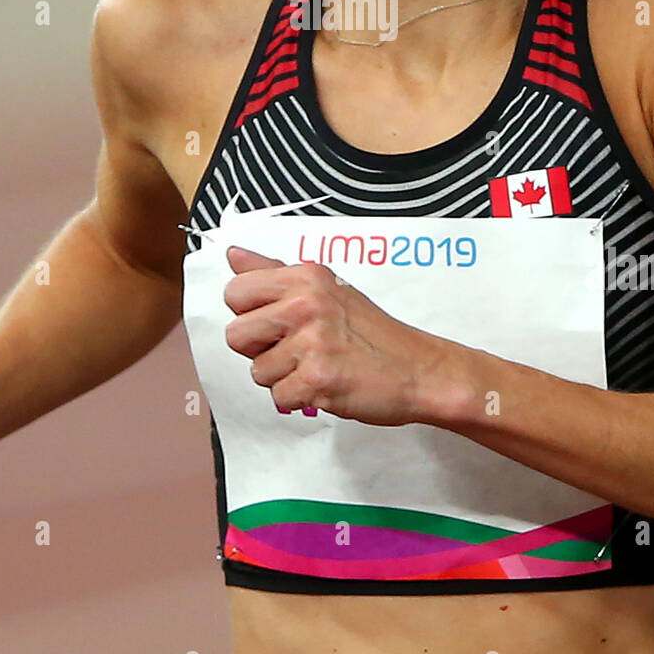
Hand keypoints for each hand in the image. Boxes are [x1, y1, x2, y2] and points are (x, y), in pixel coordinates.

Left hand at [223, 246, 451, 426]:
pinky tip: (326, 383)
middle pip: (236, 335)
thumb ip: (275, 271)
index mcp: (305, 277)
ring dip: (284, 377)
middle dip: (258, 350)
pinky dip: (301, 398)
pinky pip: (279, 397)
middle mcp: (306, 303)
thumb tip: (234, 255)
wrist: (419, 369)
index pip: (235, 291)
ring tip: (317, 365)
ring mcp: (312, 341)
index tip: (274, 321)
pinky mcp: (318, 378)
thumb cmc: (373, 333)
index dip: (249, 314)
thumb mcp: (325, 286)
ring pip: (257, 372)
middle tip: (295, 348)